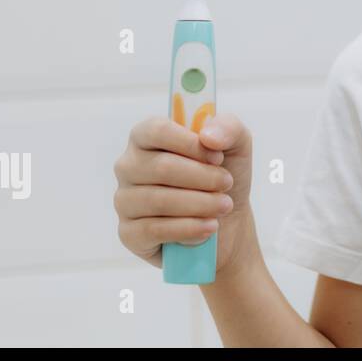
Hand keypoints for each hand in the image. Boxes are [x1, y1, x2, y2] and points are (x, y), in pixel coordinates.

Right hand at [113, 113, 255, 274]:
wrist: (227, 219)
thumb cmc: (223, 174)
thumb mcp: (236, 144)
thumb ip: (228, 127)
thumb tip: (208, 136)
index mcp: (147, 136)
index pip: (156, 130)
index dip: (190, 144)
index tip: (218, 157)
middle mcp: (128, 166)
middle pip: (162, 167)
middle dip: (203, 178)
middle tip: (227, 183)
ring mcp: (124, 200)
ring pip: (159, 201)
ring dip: (201, 204)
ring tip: (224, 205)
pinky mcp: (129, 232)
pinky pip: (154, 230)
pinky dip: (189, 229)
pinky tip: (209, 226)